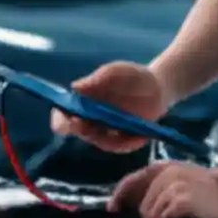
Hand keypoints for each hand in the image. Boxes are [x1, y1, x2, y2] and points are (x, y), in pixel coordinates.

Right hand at [50, 61, 168, 152]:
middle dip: (79, 129)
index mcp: (83, 103)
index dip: (60, 119)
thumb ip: (98, 78)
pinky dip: (127, 143)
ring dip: (105, 138)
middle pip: (78, 131)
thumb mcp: (116, 72)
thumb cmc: (130, 76)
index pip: (63, 115)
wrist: (157, 86)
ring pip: (100, 141)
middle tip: (82, 124)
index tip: (63, 119)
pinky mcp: (124, 140)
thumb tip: (75, 87)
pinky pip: (121, 145)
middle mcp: (91, 120)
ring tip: (118, 129)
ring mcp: (107, 132)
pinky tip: (138, 136)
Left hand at [108, 162, 217, 217]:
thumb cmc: (201, 186)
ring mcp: (174, 186)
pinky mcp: (182, 199)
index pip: (131, 180)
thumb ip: (154, 186)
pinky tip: (184, 217)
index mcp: (161, 167)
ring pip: (152, 213)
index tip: (112, 208)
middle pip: (143, 206)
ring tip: (178, 217)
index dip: (119, 196)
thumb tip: (127, 202)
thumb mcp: (176, 179)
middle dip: (151, 215)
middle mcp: (165, 174)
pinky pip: (165, 217)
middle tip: (169, 216)